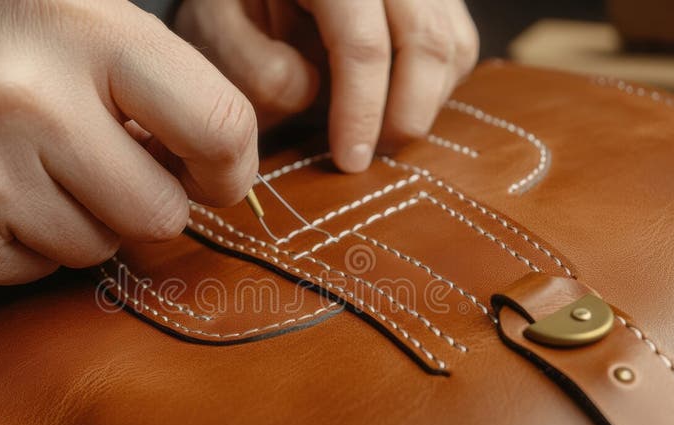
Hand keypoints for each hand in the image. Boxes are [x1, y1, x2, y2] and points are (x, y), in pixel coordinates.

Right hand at [0, 0, 258, 285]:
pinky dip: (31, 248)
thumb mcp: (64, 29)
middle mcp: (36, 96)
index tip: (213, 176)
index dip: (232, 167)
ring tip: (32, 177)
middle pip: (162, 211)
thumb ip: (152, 83)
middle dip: (148, 206)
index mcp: (82, 28)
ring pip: (102, 248)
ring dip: (83, 225)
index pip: (218, 121)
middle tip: (109, 178)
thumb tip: (222, 161)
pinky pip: (43, 273)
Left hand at [174, 0, 478, 172]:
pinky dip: (437, 86)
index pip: (362, 42)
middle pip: (425, 40)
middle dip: (405, 113)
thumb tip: (312, 91)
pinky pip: (457, 44)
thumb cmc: (231, 11)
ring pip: (451, 43)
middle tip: (372, 160)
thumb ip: (255, 68)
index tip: (349, 162)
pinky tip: (397, 107)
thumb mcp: (216, 34)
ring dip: (424, 103)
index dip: (362, 110)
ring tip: (381, 137)